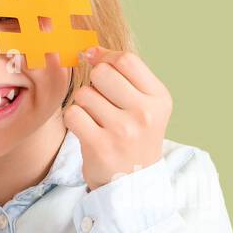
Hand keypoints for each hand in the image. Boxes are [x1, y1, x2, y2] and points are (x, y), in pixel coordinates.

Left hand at [62, 47, 171, 191]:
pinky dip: (75, 120)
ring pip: (84, 94)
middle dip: (95, 83)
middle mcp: (144, 113)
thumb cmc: (135, 136)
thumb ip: (123, 75)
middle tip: (102, 101)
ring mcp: (123, 131)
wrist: (133, 183)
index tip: (97, 63)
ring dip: (84, 104)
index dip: (106, 57)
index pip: (126, 60)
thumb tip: (90, 49)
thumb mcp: (144, 104)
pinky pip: (73, 114)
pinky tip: (87, 130)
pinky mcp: (100, 146)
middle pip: (102, 73)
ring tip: (97, 120)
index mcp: (159, 98)